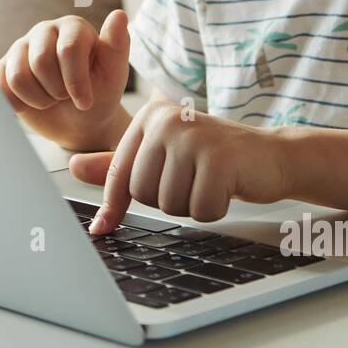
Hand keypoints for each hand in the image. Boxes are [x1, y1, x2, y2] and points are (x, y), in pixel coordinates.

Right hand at [0, 10, 131, 150]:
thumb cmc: (99, 96)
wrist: (78, 123)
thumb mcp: (114, 76)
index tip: (85, 102)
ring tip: (52, 99)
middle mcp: (45, 31)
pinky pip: (0, 86)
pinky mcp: (3, 67)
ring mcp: (21, 48)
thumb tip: (120, 14)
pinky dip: (18, 103)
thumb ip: (118, 46)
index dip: (75, 82)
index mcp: (73, 27)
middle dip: (57, 91)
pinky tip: (33, 103)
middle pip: (40, 62)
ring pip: (18, 77)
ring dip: (38, 100)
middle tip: (67, 97)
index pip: (68, 50)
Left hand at [70, 99, 290, 233]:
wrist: (273, 156)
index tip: (101, 230)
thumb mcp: (164, 156)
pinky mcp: (219, 159)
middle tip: (194, 182)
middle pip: (142, 193)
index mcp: (150, 117)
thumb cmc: (215, 159)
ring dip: (192, 205)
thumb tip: (74, 167)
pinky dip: (214, 210)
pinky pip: (200, 211)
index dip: (113, 208)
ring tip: (210, 182)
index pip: (118, 174)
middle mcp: (168, 120)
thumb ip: (119, 162)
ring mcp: (193, 137)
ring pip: (169, 204)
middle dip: (169, 200)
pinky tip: (228, 189)